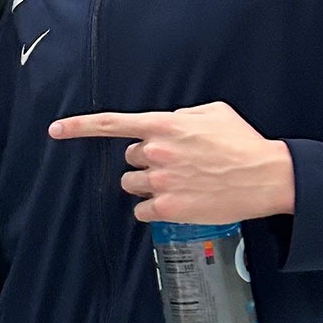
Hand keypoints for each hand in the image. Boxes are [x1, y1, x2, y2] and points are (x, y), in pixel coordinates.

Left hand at [48, 102, 294, 223]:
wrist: (267, 177)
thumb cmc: (242, 143)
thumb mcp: (213, 113)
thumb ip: (181, 115)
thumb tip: (166, 124)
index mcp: (164, 126)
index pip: (112, 124)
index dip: (79, 127)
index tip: (56, 130)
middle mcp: (156, 152)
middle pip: (128, 159)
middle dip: (146, 161)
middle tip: (175, 164)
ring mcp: (161, 182)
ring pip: (132, 184)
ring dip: (148, 185)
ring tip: (180, 184)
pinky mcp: (168, 208)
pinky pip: (142, 210)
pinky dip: (154, 208)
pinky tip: (178, 202)